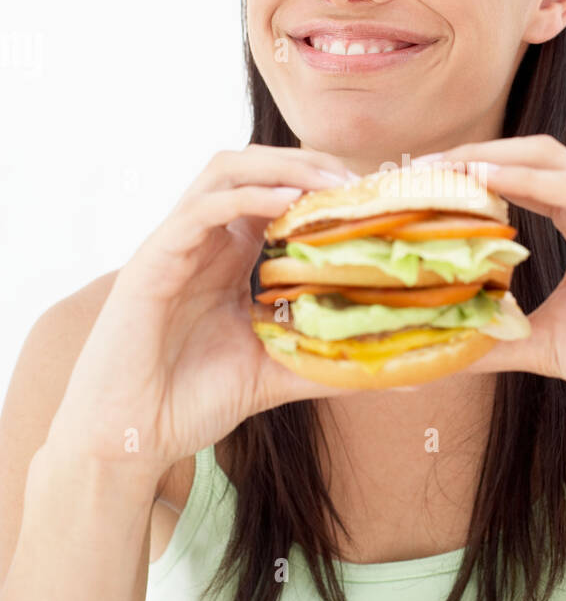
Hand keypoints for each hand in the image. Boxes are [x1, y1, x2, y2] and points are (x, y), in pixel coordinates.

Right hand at [43, 145, 359, 486]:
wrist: (131, 437)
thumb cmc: (193, 402)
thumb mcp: (277, 375)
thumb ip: (328, 363)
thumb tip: (398, 370)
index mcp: (232, 258)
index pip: (279, 193)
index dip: (324, 184)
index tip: (376, 196)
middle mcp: (207, 241)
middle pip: (256, 167)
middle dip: (309, 163)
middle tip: (358, 182)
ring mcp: (178, 245)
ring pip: (226, 171)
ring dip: (280, 166)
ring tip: (328, 183)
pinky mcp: (153, 260)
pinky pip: (199, 209)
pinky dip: (244, 195)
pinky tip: (285, 203)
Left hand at [413, 135, 565, 430]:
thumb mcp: (548, 343)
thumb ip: (499, 336)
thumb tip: (443, 345)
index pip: (525, 175)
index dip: (471, 171)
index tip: (416, 183)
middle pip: (531, 155)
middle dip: (470, 155)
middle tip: (411, 170)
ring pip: (548, 160)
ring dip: (487, 159)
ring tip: (435, 170)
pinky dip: (523, 179)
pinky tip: (481, 182)